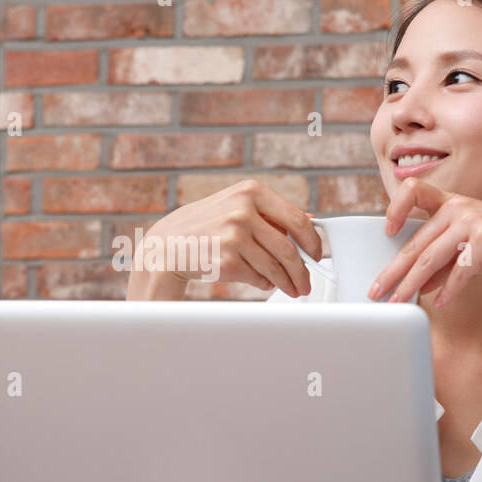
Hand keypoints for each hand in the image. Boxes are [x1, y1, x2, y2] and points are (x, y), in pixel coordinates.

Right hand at [129, 179, 322, 297]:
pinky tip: (263, 283)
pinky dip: (265, 284)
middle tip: (306, 282)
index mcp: (249, 192)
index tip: (317, 254)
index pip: (296, 218)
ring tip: (292, 289)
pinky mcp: (227, 260)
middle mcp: (243, 210)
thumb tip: (307, 223)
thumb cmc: (200, 228)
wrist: (164, 247)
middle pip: (289, 247)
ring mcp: (234, 235)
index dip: (312, 241)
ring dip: (287, 283)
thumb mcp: (233, 207)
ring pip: (276, 266)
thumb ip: (267, 214)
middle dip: (302, 270)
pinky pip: (259, 278)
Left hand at [367, 178, 481, 305]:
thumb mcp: (467, 250)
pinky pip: (458, 271)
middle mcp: (459, 208)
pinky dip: (447, 290)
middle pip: (416, 244)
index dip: (396, 207)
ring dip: (411, 286)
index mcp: (451, 202)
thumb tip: (418, 285)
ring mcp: (473, 222)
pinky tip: (439, 303)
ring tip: (398, 302)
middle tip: (377, 292)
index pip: (414, 191)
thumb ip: (442, 262)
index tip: (386, 229)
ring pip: (430, 259)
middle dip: (393, 272)